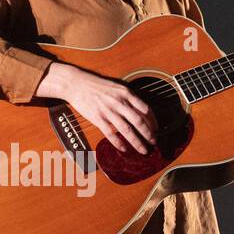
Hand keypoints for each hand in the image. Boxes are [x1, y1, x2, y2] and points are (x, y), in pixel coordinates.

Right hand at [36, 62, 156, 153]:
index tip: (156, 129)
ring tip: (143, 150)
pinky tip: (124, 149)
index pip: (145, 109)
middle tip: (154, 142)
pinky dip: (118, 142)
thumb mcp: (116, 87)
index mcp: (125, 93)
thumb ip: (127, 98)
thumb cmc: (96, 85)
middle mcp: (119, 102)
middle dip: (148, 134)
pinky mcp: (98, 118)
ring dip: (137, 142)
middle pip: (139, 121)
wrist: (76, 84)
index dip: (153, 121)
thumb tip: (139, 110)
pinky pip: (111, 134)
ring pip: (127, 130)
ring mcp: (108, 111)